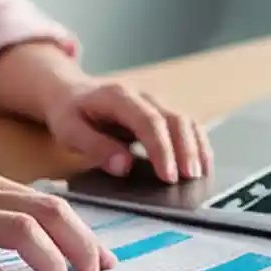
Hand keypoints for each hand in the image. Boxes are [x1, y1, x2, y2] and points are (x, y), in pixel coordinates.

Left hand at [44, 80, 212, 183]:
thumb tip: (124, 166)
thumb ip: (95, 147)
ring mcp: (156, 103)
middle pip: (175, 119)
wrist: (70, 92)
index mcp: (118, 96)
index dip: (161, 149)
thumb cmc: (69, 113)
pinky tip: (202, 167)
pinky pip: (186, 127)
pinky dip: (197, 146)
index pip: (148, 121)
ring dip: (196, 148)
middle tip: (190, 179)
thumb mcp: (69, 130)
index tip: (168, 177)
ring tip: (200, 176)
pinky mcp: (162, 113)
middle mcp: (143, 96)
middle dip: (186, 150)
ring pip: (186, 121)